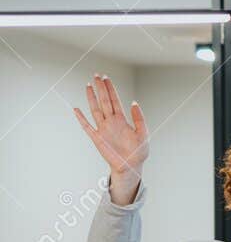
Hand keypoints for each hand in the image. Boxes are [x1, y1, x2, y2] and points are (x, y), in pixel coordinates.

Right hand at [74, 74, 147, 204]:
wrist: (131, 166)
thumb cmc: (138, 152)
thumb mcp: (143, 134)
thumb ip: (139, 119)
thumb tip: (134, 102)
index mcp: (122, 120)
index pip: (114, 100)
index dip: (110, 89)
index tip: (106, 77)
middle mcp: (111, 122)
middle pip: (104, 101)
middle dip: (100, 88)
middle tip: (96, 75)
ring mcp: (103, 129)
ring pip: (95, 109)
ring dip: (91, 98)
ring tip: (88, 85)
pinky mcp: (97, 138)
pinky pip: (87, 126)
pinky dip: (81, 118)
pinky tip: (76, 109)